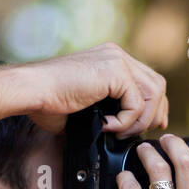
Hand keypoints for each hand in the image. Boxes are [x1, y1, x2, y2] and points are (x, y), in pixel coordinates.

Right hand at [16, 43, 168, 136]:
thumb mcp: (87, 105)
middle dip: (155, 113)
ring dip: (140, 120)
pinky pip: (136, 103)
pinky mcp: (115, 70)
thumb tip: (123, 132)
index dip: (153, 106)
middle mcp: (116, 55)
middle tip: (142, 133)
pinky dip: (125, 121)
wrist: (31, 91)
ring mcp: (117, 60)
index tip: (148, 126)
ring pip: (153, 93)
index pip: (148, 81)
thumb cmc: (48, 101)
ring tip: (119, 132)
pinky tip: (105, 124)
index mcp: (110, 60)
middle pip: (157, 85)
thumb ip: (109, 110)